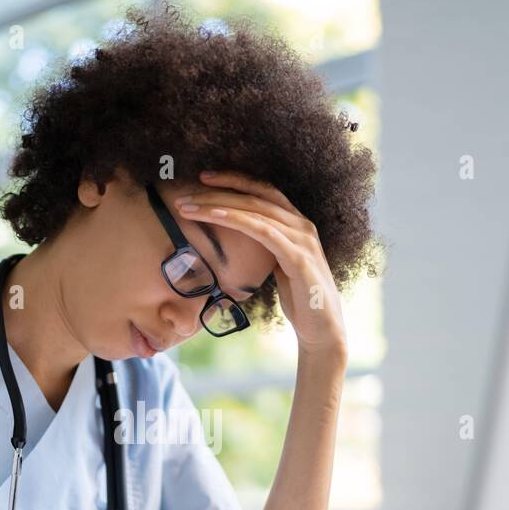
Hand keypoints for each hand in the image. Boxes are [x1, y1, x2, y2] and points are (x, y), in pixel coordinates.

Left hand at [175, 169, 346, 357]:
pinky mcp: (299, 257)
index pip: (263, 192)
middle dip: (219, 189)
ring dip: (218, 205)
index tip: (203, 179)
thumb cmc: (300, 301)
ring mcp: (302, 239)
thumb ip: (267, 248)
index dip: (234, 181)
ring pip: (255, 210)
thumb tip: (242, 240)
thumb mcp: (278, 267)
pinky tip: (216, 215)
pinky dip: (237, 220)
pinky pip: (263, 231)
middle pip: (256, 195)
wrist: (322, 330)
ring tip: (189, 206)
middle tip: (186, 191)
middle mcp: (302, 225)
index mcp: (297, 225)